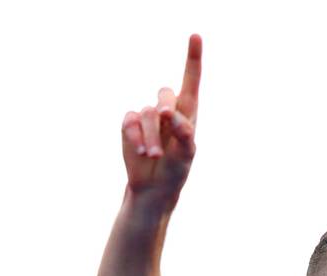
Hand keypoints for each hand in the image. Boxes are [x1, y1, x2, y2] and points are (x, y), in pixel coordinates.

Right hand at [120, 33, 202, 204]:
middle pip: (165, 94)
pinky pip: (130, 122)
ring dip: (151, 136)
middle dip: (166, 110)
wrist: (154, 188)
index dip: (193, 58)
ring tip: (154, 155)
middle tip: (167, 121)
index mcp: (187, 114)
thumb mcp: (186, 156)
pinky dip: (135, 137)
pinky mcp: (130, 125)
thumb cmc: (176, 171)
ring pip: (147, 113)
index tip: (196, 36)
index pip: (191, 82)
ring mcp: (147, 117)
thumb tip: (170, 115)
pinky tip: (141, 152)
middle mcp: (167, 111)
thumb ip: (184, 134)